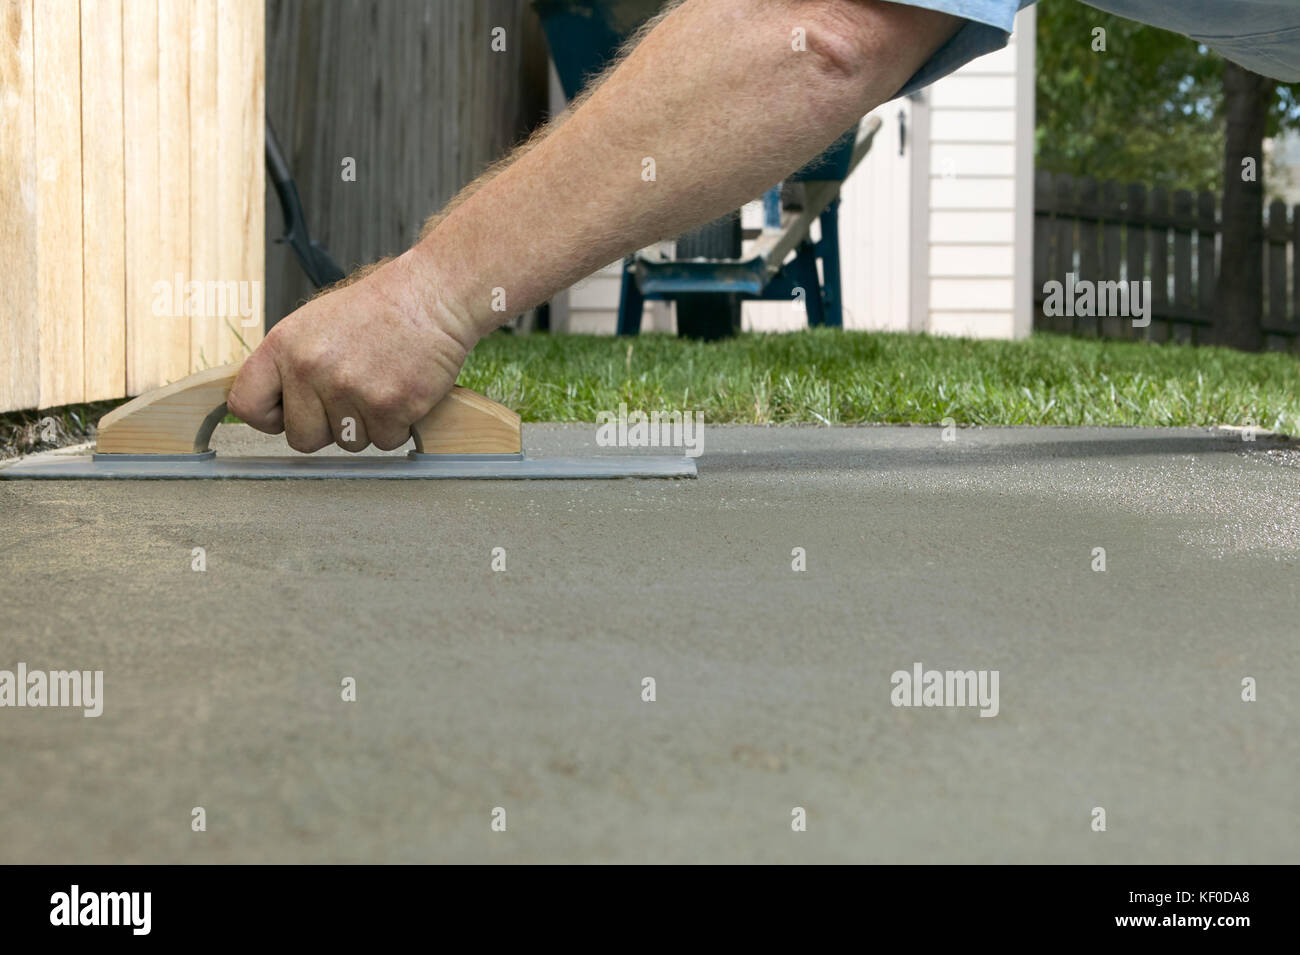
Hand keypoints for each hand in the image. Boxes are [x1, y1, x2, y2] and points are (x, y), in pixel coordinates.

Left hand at [227, 249, 479, 452]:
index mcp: (284, 346)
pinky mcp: (390, 406)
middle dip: (327, 427)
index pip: (246, 405)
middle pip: (302, 438)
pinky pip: (385, 441)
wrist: (429, 297)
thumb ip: (287, 365)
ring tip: (380, 385)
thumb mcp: (313, 325)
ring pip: (348, 443)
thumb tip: (270, 405)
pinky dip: (397, 425)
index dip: (270, 418)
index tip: (289, 413)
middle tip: (350, 397)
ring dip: (367, 425)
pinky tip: (401, 391)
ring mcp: (351, 389)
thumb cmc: (377, 310)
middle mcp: (311, 368)